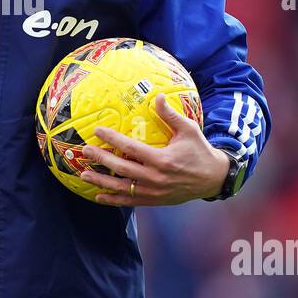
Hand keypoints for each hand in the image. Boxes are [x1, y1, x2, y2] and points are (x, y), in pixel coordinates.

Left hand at [79, 93, 230, 205]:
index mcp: (162, 160)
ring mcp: (154, 192)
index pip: (131, 148)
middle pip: (122, 169)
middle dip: (101, 159)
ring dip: (101, 181)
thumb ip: (170, 115)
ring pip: (122, 188)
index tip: (98, 131)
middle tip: (85, 151)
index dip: (113, 139)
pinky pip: (130, 201)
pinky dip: (113, 200)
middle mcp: (155, 178)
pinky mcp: (154, 200)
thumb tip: (157, 96)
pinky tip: (99, 196)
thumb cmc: (199, 151)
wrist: (213, 179)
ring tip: (84, 174)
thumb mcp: (189, 130)